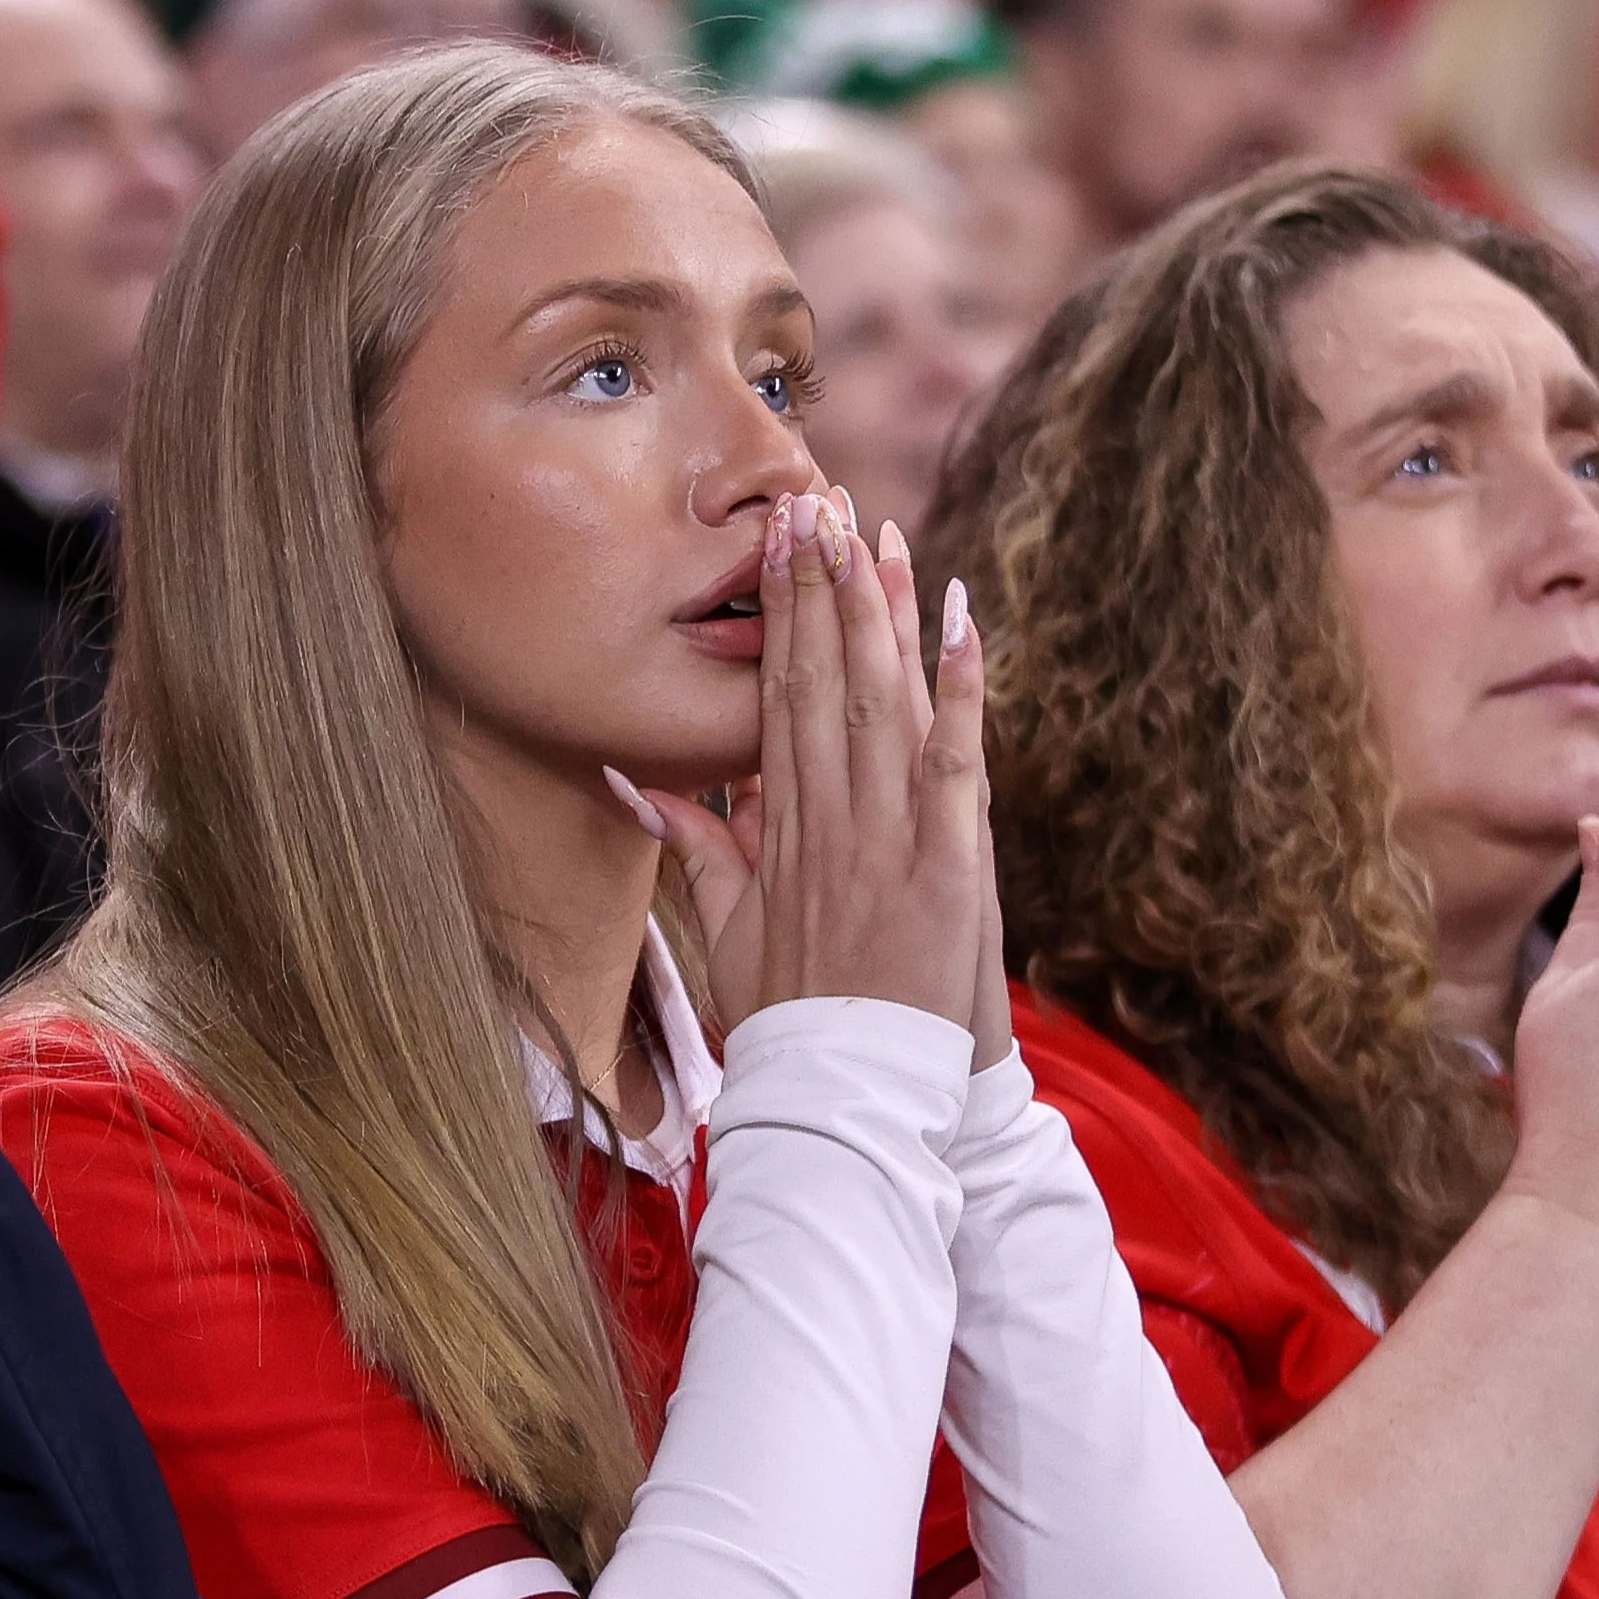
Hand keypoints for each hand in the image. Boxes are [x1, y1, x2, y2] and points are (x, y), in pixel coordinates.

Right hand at [623, 490, 994, 1040]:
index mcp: (779, 831)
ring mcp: (888, 838)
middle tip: (816, 502)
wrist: (848, 1097)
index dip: (779, 616)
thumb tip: (635, 783)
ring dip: (882, 611)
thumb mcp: (725, 936)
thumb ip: (696, 851)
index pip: (776, 699)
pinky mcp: (947, 864)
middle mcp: (829, 820)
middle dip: (820, 587)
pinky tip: (963, 616)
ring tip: (877, 532)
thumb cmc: (790, 1024)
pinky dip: (962, 685)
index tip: (777, 545)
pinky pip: (955, 756)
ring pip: (883, 701)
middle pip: (823, 681)